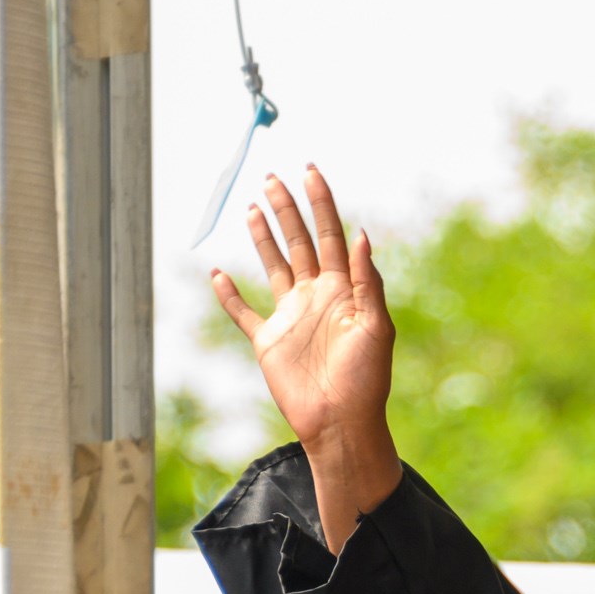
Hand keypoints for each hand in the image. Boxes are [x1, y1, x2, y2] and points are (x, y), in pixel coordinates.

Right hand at [210, 167, 394, 452]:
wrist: (342, 422)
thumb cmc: (367, 378)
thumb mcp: (376, 326)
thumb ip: (368, 281)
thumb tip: (362, 235)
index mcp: (344, 289)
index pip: (331, 235)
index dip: (321, 203)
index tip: (310, 171)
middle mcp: (316, 296)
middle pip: (300, 241)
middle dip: (287, 209)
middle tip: (272, 176)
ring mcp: (291, 316)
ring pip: (274, 265)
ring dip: (264, 237)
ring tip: (254, 206)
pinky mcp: (268, 341)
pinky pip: (243, 312)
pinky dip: (228, 295)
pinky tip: (218, 274)